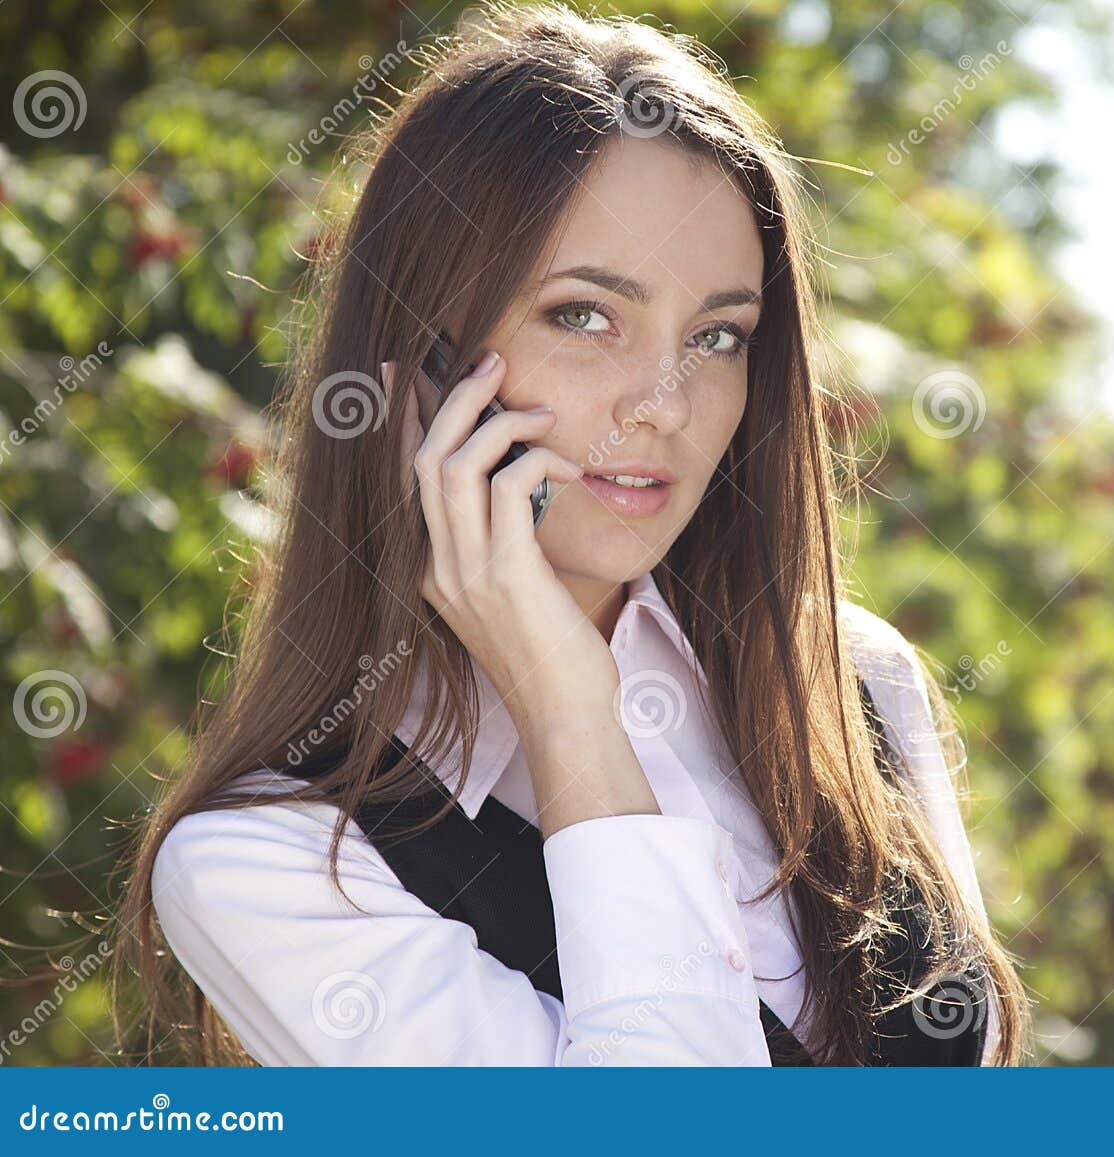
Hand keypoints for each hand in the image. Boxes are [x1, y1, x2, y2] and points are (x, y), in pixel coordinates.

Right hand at [388, 349, 619, 747]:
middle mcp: (438, 567)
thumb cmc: (552, 658)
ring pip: (456, 463)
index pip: (407, 478)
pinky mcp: (508, 575)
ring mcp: (468, 571)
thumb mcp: (515, 595)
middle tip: (493, 362)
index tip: (408, 370)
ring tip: (543, 412)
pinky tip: (569, 469)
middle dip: (455, 398)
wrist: (565, 718)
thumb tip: (519, 490)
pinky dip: (536, 461)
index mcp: (433, 570)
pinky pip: (508, 488)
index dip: (404, 419)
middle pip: (425, 458)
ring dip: (500, 420)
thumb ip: (504, 545)